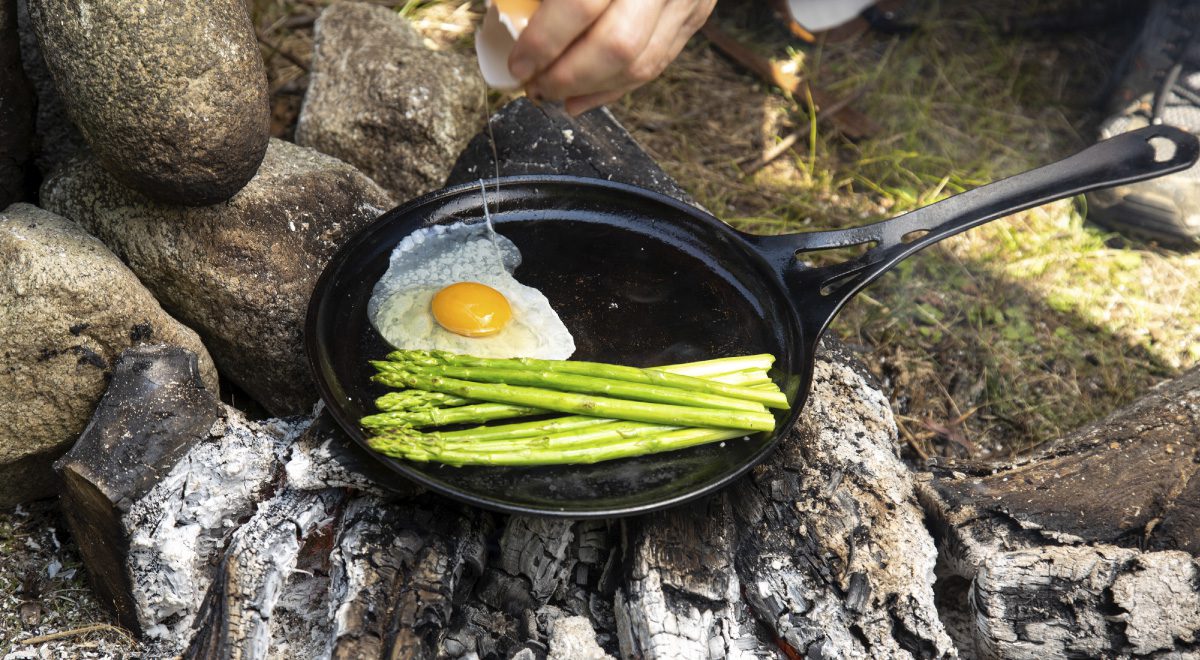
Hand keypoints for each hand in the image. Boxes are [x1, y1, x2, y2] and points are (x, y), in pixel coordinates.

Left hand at [508, 0, 716, 115]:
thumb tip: (503, 7)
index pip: (582, 5)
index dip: (544, 42)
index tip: (518, 63)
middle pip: (617, 46)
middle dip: (567, 77)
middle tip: (534, 86)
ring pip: (641, 64)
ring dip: (591, 90)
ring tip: (553, 93)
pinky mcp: (696, 12)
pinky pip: (657, 63)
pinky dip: (615, 86)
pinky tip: (581, 95)